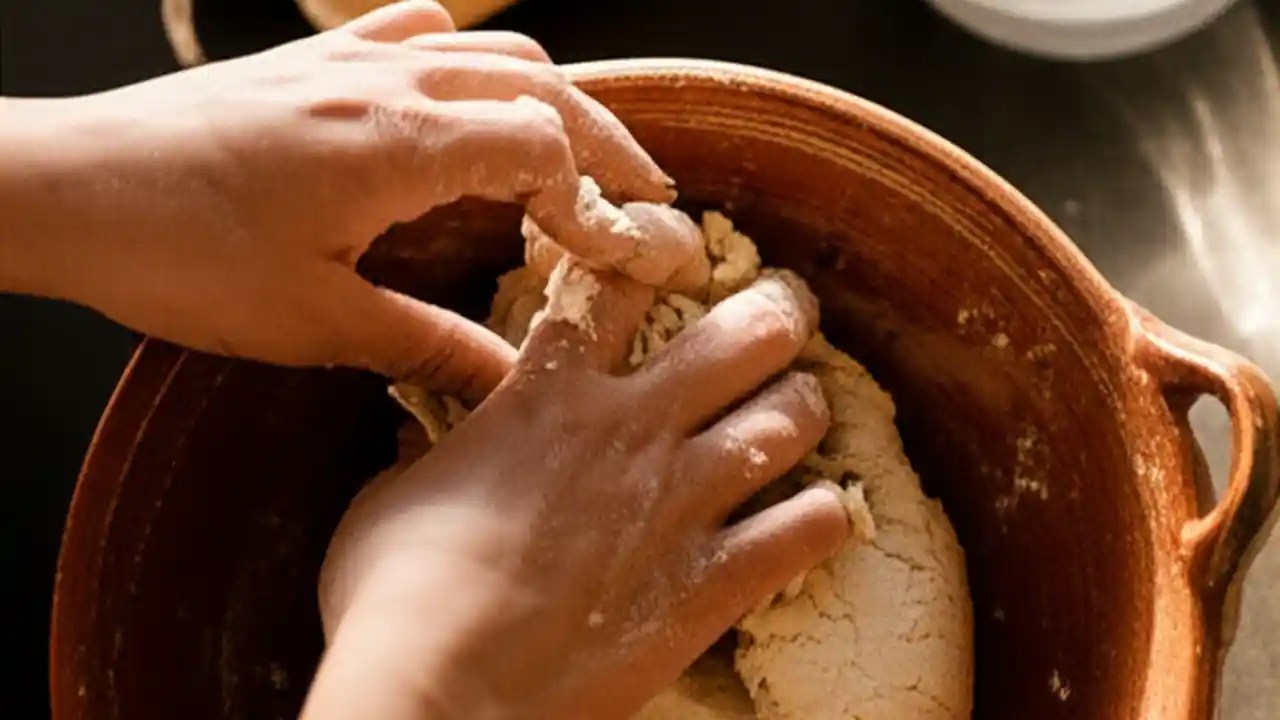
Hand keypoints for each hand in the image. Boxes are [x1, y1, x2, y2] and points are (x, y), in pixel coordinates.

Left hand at [0, 1, 680, 396]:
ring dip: (546, 96)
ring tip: (575, 147)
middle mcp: (386, 82)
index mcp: (399, 144)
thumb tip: (505, 376)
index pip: (545, 145)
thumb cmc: (177, 252)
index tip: (608, 252)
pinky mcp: (310, 60)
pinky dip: (465, 59)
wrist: (63, 187)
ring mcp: (347, 59)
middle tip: (642, 188)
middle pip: (538, 84)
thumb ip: (424, 344)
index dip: (594, 199)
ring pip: (487, 49)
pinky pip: (414, 29)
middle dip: (604, 137)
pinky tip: (463, 98)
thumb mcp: (312, 322)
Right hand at [305, 266, 850, 719]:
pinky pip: (808, 528)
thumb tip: (426, 443)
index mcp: (548, 394)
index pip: (619, 283)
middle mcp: (630, 430)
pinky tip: (819, 513)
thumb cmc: (397, 598)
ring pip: (791, 418)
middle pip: (745, 333)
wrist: (442, 695)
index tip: (672, 254)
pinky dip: (823, 515)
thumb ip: (428, 456)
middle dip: (776, 315)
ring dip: (805, 405)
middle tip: (782, 319)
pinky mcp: (711, 581)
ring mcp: (679, 502)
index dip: (654, 254)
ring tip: (803, 408)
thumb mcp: (390, 501)